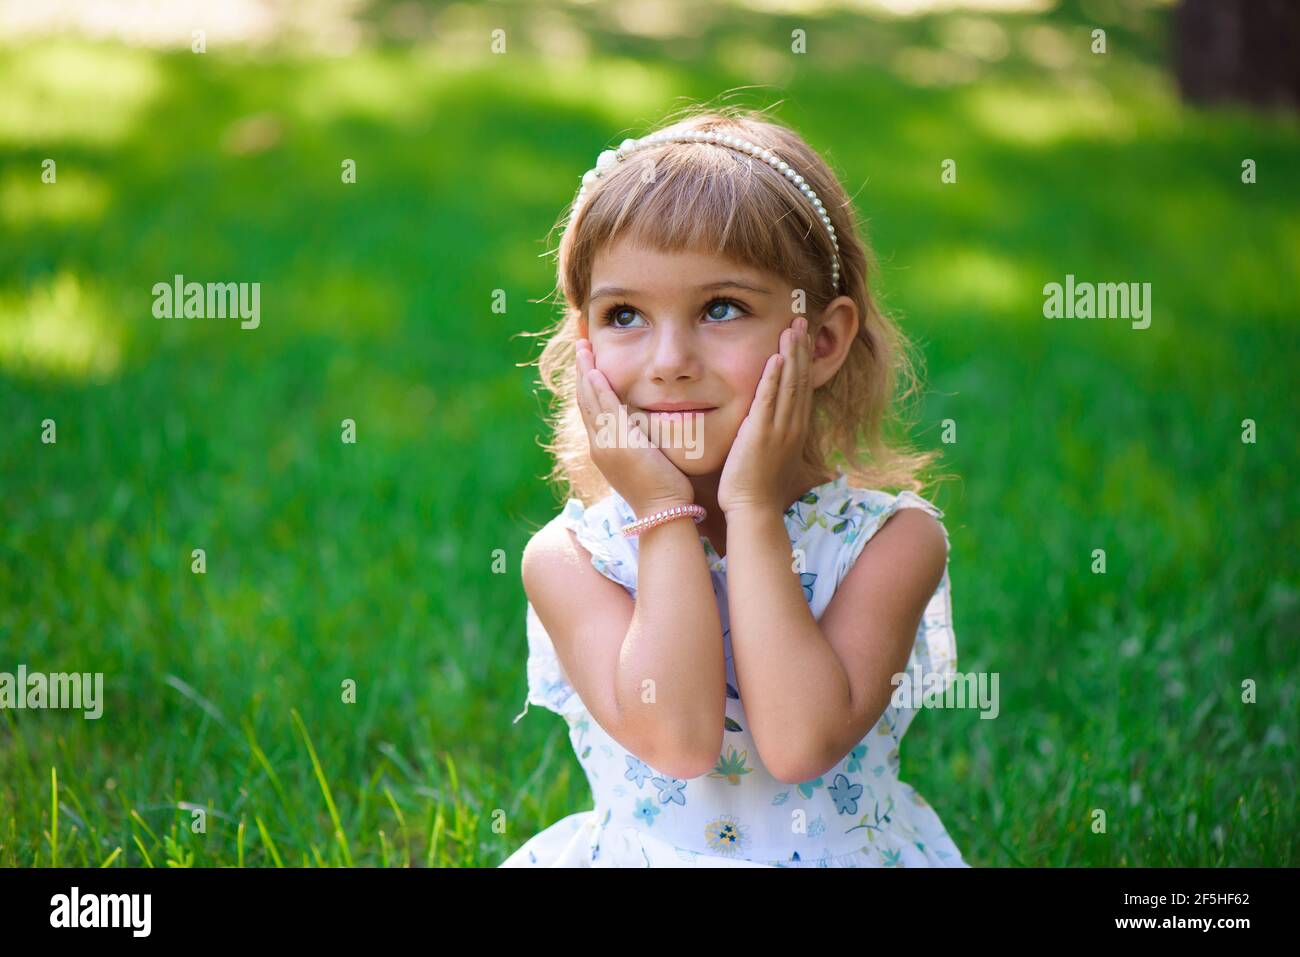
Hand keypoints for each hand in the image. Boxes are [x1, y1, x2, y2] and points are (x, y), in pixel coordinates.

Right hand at [575, 339, 695, 516]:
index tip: (588, 363)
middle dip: (582, 371)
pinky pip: (604, 408)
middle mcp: (598, 445)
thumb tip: (646, 429)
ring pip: (589, 400)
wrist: (663, 511)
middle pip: (583, 400)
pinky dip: (599, 387)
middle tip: (580, 345)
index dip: (588, 384)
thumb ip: (642, 442)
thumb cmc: (663, 491)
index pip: (591, 410)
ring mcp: (605, 444)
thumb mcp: (647, 461)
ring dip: (586, 371)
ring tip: (582, 347)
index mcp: (603, 449)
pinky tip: (597, 369)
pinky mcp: (618, 443)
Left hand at [717, 315, 813, 516]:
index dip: (804, 359)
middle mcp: (793, 425)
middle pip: (801, 378)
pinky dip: (774, 376)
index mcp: (795, 429)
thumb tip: (769, 427)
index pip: (803, 386)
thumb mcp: (770, 455)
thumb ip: (771, 436)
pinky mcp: (762, 433)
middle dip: (802, 348)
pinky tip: (776, 356)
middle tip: (802, 319)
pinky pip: (770, 398)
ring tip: (793, 326)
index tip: (802, 336)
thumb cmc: (757, 487)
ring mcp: (780, 429)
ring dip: (792, 353)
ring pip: (790, 383)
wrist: (754, 509)